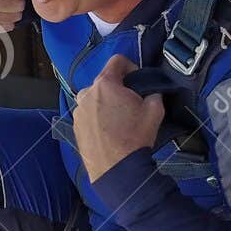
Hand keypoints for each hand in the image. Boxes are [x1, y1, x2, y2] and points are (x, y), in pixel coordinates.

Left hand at [73, 54, 162, 179]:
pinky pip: (88, 114)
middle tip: (131, 105)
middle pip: (105, 82)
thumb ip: (154, 93)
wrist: (117, 170)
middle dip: (118, 89)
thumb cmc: (134, 138)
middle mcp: (86, 94)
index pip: (117, 60)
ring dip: (107, 103)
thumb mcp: (155, 110)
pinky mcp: (75, 127)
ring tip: (120, 121)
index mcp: (105, 84)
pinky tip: (109, 132)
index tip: (137, 80)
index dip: (131, 66)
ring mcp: (78, 111)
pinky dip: (98, 118)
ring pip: (95, 99)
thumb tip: (152, 93)